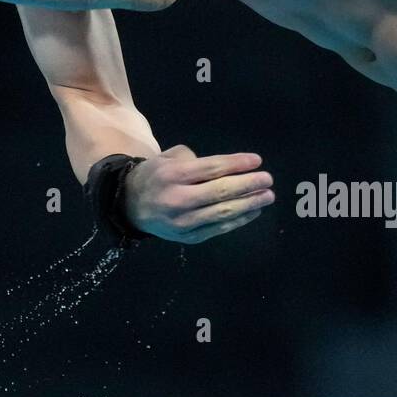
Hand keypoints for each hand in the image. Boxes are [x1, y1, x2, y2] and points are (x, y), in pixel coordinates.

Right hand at [123, 145, 273, 243]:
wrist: (129, 205)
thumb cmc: (155, 176)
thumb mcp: (167, 158)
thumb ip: (193, 158)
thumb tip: (222, 169)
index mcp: (173, 175)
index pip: (212, 168)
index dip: (237, 164)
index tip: (257, 160)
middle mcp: (178, 199)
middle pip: (220, 191)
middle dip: (248, 184)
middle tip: (268, 179)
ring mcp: (183, 222)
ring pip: (222, 213)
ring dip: (249, 204)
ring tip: (267, 196)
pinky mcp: (188, 238)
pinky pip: (219, 229)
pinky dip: (239, 220)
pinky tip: (253, 211)